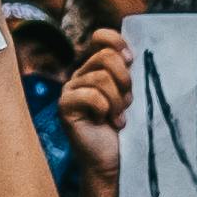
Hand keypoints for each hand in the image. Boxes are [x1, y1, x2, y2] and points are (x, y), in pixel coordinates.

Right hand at [56, 27, 129, 181]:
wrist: (113, 159)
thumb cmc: (125, 127)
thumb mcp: (132, 93)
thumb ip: (129, 71)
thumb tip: (130, 54)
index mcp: (96, 67)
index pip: (101, 37)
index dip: (117, 42)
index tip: (131, 60)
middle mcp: (80, 74)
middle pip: (106, 58)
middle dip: (124, 81)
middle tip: (127, 102)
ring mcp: (70, 89)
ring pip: (101, 78)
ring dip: (117, 101)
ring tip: (118, 117)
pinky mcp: (64, 106)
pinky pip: (91, 96)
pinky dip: (105, 110)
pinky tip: (106, 122)